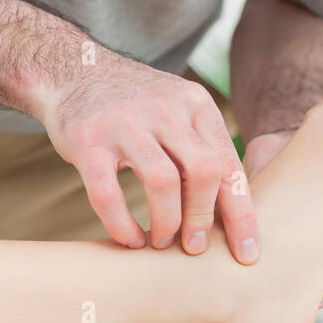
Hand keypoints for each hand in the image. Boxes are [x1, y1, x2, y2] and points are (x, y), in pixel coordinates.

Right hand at [35, 51, 258, 263]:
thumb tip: (230, 213)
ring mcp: (125, 123)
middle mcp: (165, 109)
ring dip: (167, 222)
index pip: (229, 164)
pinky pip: (109, 194)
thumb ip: (202, 148)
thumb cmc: (136, 105)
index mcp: (196, 104)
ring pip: (162, 182)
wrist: (76, 69)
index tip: (246, 253)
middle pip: (203, 171)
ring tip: (162, 241)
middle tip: (194, 246)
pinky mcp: (89, 142)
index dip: (241, 213)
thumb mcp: (177, 109)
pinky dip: (122, 225)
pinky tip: (130, 239)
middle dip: (203, 218)